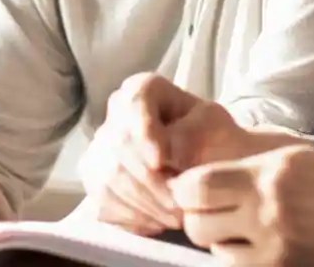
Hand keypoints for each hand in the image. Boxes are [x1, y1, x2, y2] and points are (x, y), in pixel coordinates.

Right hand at [78, 73, 250, 234]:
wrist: (216, 170)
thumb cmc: (217, 142)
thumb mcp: (214, 130)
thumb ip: (188, 137)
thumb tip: (156, 159)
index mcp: (144, 89)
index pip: (132, 103)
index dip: (142, 133)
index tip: (162, 162)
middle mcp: (116, 115)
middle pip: (117, 145)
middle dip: (150, 181)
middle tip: (179, 206)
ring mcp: (101, 148)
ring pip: (107, 178)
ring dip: (143, 204)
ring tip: (174, 218)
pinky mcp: (96, 181)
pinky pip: (102, 202)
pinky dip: (131, 217)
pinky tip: (157, 223)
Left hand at [170, 146, 313, 266]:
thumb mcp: (293, 160)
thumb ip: (248, 171)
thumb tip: (204, 182)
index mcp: (268, 175)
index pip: (198, 186)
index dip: (184, 189)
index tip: (190, 189)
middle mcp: (267, 212)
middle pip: (197, 223)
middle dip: (197, 217)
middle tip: (212, 210)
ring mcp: (275, 247)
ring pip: (214, 251)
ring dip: (218, 240)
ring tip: (240, 228)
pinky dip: (239, 259)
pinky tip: (256, 247)